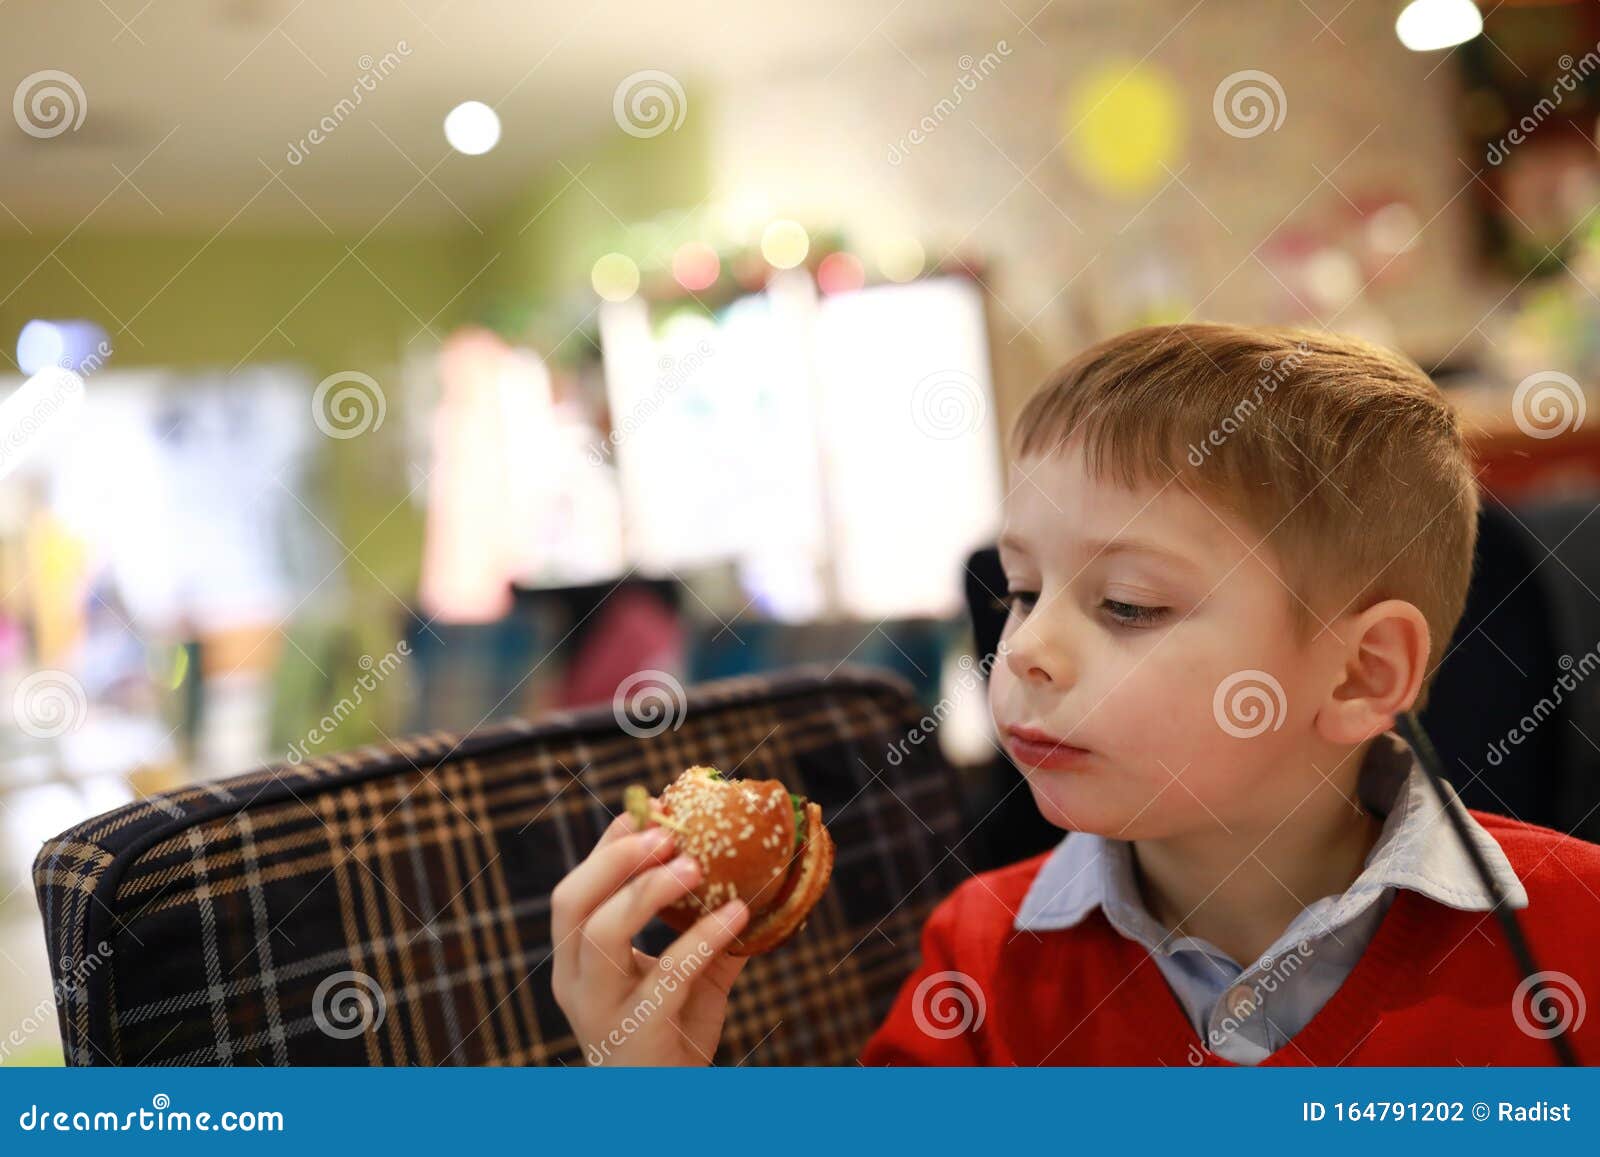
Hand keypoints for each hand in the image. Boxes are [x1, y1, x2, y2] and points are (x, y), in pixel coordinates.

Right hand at [551, 804, 750, 1065]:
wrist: (665, 1111)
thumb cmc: (671, 1041)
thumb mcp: (688, 979)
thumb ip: (707, 935)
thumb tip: (751, 880)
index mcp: (576, 960)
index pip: (577, 889)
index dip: (608, 845)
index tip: (647, 808)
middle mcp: (575, 981)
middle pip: (571, 901)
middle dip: (616, 858)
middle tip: (667, 833)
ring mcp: (598, 1009)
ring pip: (601, 933)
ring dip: (646, 889)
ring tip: (694, 866)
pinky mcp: (635, 1033)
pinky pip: (664, 975)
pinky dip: (701, 938)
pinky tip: (737, 915)